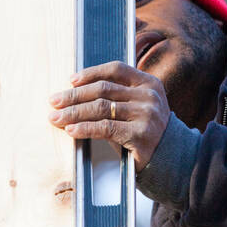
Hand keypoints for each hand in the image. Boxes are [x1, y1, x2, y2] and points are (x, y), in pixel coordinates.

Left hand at [48, 62, 170, 171]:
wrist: (172, 157)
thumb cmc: (146, 130)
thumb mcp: (138, 106)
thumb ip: (117, 96)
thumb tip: (75, 93)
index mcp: (149, 83)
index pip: (116, 69)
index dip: (91, 73)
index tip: (70, 81)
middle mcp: (149, 96)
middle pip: (103, 89)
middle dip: (74, 95)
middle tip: (54, 101)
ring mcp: (147, 114)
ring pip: (101, 107)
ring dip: (74, 112)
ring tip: (56, 118)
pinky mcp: (141, 134)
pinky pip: (105, 128)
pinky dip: (84, 128)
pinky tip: (71, 130)